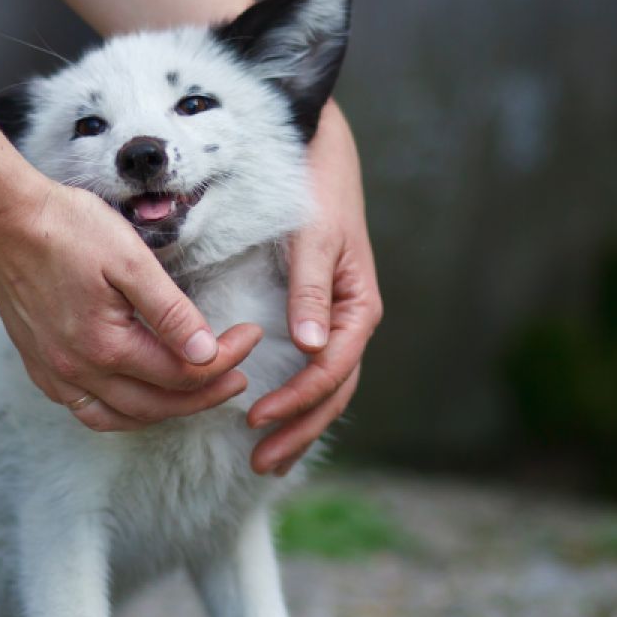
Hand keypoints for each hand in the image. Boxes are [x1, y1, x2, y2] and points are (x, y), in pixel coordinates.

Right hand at [0, 176, 262, 431]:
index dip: (225, 359)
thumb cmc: (69, 229)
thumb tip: (207, 353)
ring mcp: (55, 373)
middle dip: (206, 394)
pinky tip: (140, 395)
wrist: (3, 219)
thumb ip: (171, 311)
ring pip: (122, 417)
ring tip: (197, 392)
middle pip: (158, 404)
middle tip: (239, 374)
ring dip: (166, 410)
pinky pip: (87, 410)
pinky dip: (122, 411)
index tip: (251, 335)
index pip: (183, 372)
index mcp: (106, 345)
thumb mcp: (131, 260)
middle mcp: (78, 371)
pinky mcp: (39, 367)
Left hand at [246, 106, 381, 473]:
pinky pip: (312, 371)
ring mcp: (335, 323)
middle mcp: (351, 322)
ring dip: (299, 426)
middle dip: (299, 429)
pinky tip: (272, 423)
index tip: (257, 418)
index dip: (298, 399)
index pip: (332, 369)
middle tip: (260, 462)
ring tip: (265, 460)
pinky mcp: (316, 319)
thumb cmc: (317, 192)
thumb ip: (312, 290)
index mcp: (359, 307)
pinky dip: (295, 401)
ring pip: (326, 389)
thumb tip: (311, 346)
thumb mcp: (315, 238)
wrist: (318, 154)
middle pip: (333, 392)